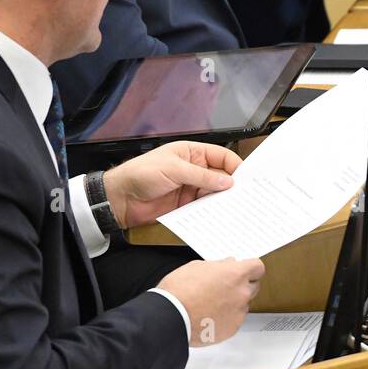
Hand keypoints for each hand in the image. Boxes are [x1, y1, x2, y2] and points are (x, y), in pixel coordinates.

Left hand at [103, 141, 240, 228]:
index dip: (235, 165)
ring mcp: (190, 188)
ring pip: (215, 193)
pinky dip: (213, 211)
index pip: (221, 156)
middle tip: (247, 195)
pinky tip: (221, 215)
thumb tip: (228, 181)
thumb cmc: (142, 174)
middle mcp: (194, 169)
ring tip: (238, 207)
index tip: (247, 178)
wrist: (120, 199)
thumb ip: (202, 175)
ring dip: (224, 199)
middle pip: (221, 176)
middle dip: (233, 184)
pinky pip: (204, 207)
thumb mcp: (174, 170)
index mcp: (192, 153)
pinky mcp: (186, 205)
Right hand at [158, 257, 264, 346]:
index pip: (257, 267)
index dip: (250, 269)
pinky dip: (226, 319)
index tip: (243, 270)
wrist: (169, 318)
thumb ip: (218, 265)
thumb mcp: (196, 267)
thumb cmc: (179, 291)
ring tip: (211, 305)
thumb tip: (228, 264)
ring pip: (243, 304)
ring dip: (233, 303)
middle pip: (253, 286)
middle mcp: (241, 293)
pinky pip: (235, 320)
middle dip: (242, 285)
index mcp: (235, 274)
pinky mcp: (232, 329)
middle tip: (225, 288)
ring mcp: (238, 312)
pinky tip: (209, 317)